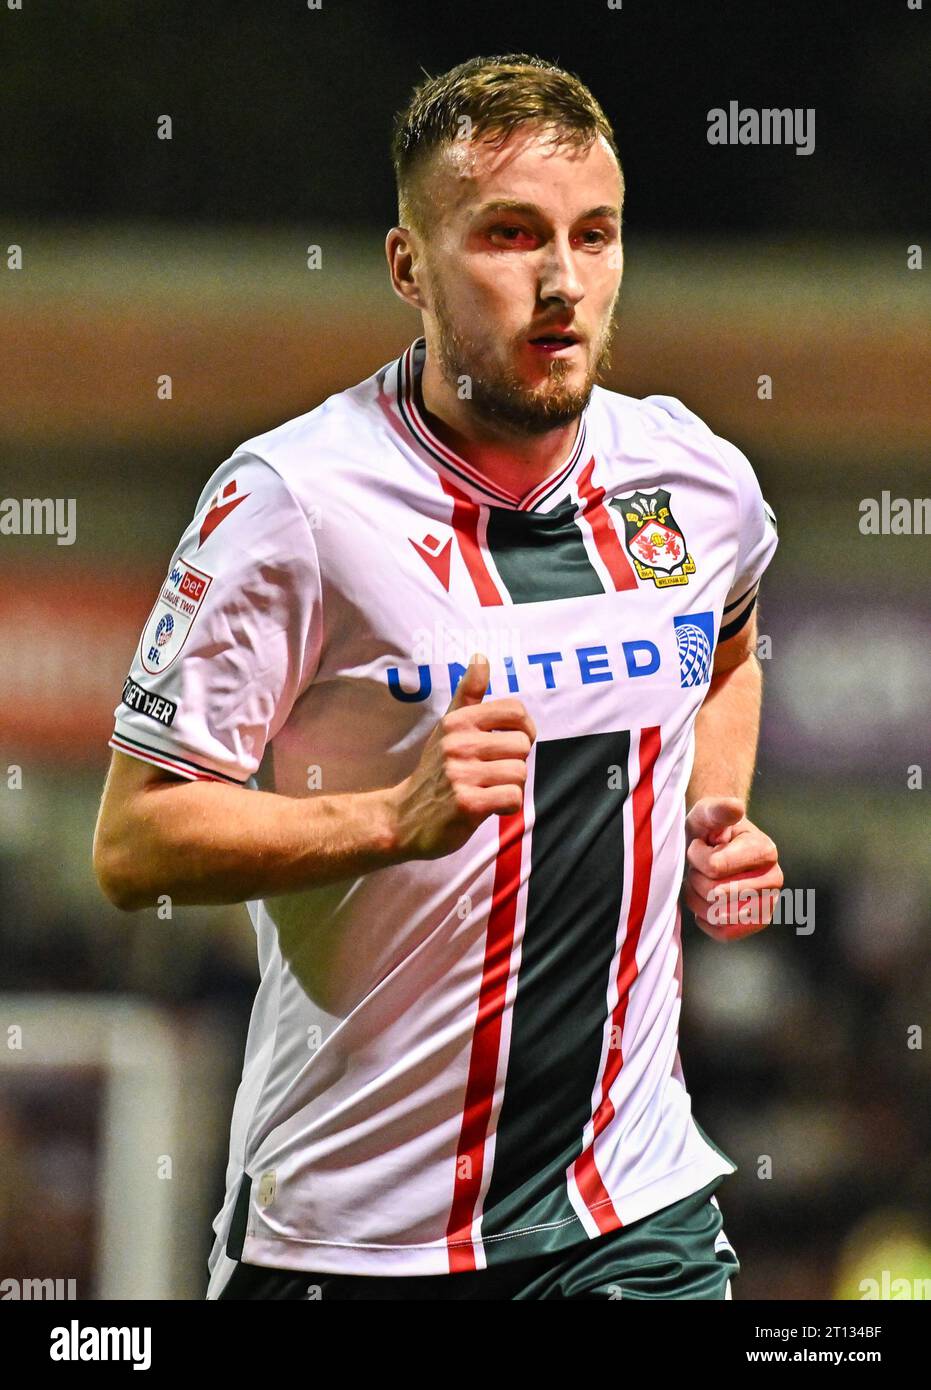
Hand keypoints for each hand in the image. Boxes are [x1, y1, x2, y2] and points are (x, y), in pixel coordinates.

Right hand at [387, 653, 535, 859]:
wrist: (404, 820)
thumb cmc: (434, 772)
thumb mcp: (447, 729)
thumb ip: (468, 695)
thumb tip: (481, 657)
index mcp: (457, 722)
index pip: (515, 711)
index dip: (525, 729)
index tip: (512, 743)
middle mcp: (457, 744)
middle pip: (522, 745)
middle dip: (515, 762)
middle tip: (492, 773)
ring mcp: (461, 774)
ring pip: (520, 773)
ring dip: (510, 786)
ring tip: (488, 789)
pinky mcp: (467, 804)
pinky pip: (513, 798)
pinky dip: (507, 806)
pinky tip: (489, 807)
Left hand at [682, 796, 783, 941]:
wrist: (714, 847)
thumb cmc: (708, 830)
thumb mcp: (707, 814)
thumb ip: (717, 810)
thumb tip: (735, 807)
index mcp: (765, 850)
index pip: (714, 867)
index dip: (696, 856)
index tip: (698, 845)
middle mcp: (775, 878)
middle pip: (715, 893)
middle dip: (696, 879)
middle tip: (698, 866)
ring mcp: (769, 904)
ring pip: (718, 915)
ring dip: (698, 899)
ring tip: (700, 882)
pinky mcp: (757, 923)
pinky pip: (724, 933)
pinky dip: (706, 919)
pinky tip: (704, 901)